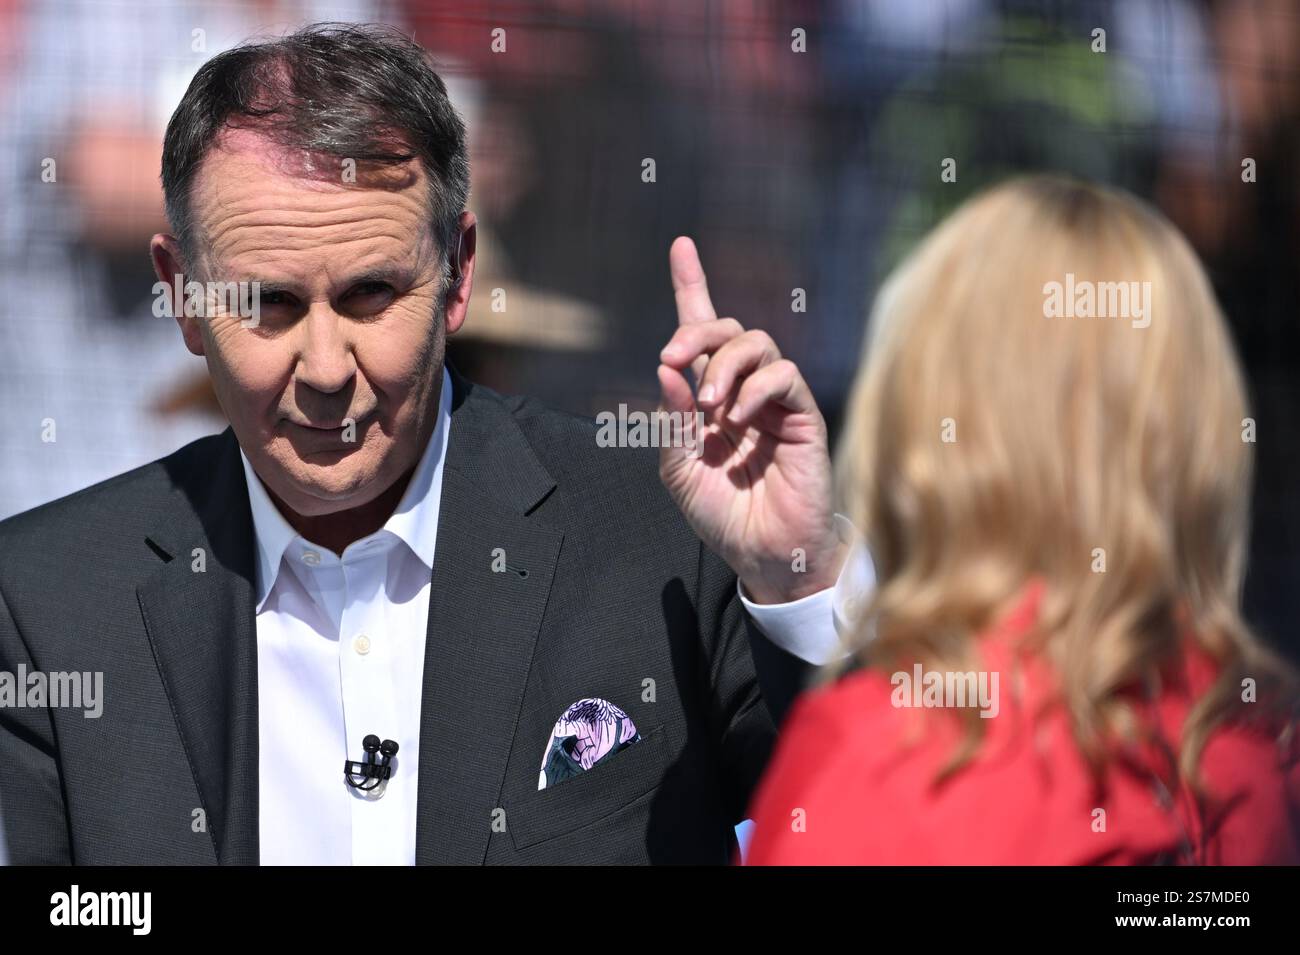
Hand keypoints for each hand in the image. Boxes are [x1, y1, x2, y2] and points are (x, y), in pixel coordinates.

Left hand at [657, 237, 847, 603]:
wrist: (763, 554)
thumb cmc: (722, 515)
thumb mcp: (680, 470)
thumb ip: (673, 420)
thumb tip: (667, 368)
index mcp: (710, 399)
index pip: (702, 333)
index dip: (692, 285)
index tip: (681, 244)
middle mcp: (743, 392)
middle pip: (727, 329)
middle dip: (696, 331)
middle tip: (673, 359)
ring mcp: (775, 402)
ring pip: (758, 343)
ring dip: (725, 362)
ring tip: (709, 403)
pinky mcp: (803, 417)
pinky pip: (784, 377)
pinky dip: (755, 387)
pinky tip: (737, 417)